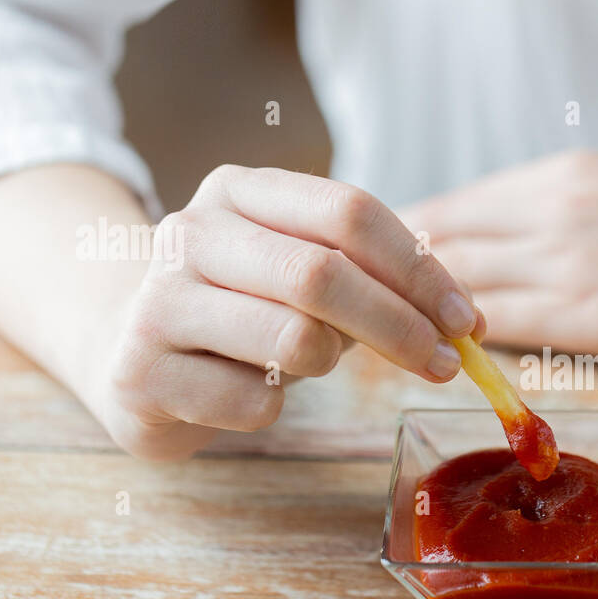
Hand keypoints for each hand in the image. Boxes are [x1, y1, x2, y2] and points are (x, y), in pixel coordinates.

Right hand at [97, 165, 478, 459]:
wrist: (130, 356)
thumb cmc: (245, 314)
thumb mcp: (307, 278)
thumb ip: (381, 284)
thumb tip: (468, 321)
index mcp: (239, 190)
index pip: (349, 212)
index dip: (420, 269)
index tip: (466, 319)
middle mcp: (191, 232)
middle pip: (325, 273)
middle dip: (401, 326)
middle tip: (444, 363)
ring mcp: (158, 301)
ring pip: (293, 339)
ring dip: (329, 364)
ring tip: (310, 362)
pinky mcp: (141, 373)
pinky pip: (253, 404)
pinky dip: (273, 408)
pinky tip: (245, 393)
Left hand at [399, 150, 597, 365]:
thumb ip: (555, 215)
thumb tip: (498, 249)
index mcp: (559, 177)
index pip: (447, 209)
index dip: (400, 250)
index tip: (381, 284)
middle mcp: (552, 211)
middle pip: (434, 245)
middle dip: (390, 286)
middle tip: (366, 321)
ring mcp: (570, 263)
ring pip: (457, 288)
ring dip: (417, 320)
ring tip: (392, 347)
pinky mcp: (594, 319)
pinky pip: (503, 330)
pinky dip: (465, 346)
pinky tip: (448, 363)